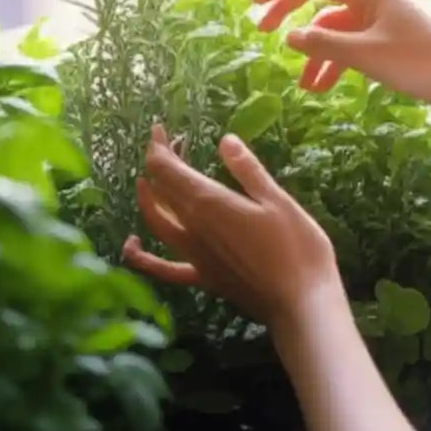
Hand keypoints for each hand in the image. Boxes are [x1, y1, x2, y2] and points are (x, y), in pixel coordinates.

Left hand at [122, 126, 344, 328]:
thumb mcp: (278, 200)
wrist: (300, 302)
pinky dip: (141, 257)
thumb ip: (247, 170)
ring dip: (147, 199)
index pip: (167, 169)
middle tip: (172, 145)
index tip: (160, 128)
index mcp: (209, 203)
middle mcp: (192, 228)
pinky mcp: (202, 278)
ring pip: (156, 223)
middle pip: (160, 190)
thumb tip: (224, 139)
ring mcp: (193, 256)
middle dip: (159, 163)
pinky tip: (131, 246)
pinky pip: (162, 268)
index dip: (157, 146)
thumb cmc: (297, 247)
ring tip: (146, 181)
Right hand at [253, 0, 430, 108]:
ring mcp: (376, 15)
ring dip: (314, 52)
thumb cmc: (418, 61)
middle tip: (263, 32)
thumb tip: (288, 37)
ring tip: (301, 84)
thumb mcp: (365, 54)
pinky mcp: (383, 37)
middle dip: (290, 15)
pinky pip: (347, 44)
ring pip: (331, 27)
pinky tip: (320, 87)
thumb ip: (323, 44)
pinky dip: (333, 63)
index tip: (254, 4)